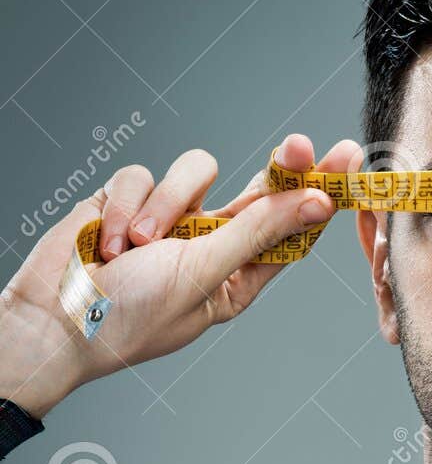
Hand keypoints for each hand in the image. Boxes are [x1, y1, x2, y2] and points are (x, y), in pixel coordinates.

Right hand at [0, 132, 357, 416]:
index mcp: (238, 277)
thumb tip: (314, 201)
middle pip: (258, 192)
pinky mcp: (128, 199)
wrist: (53, 320)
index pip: (289, 228)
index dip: (318, 192)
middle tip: (301, 143)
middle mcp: (209, 245)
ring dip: (166, 204)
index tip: (347, 160)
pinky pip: (141, 174)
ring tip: (140, 244)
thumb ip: (259, 231)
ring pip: (196, 171)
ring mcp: (169, 220)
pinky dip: (123, 207)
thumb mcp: (205, 274)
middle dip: (278, 167)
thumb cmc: (131, 316)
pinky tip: (107, 244)